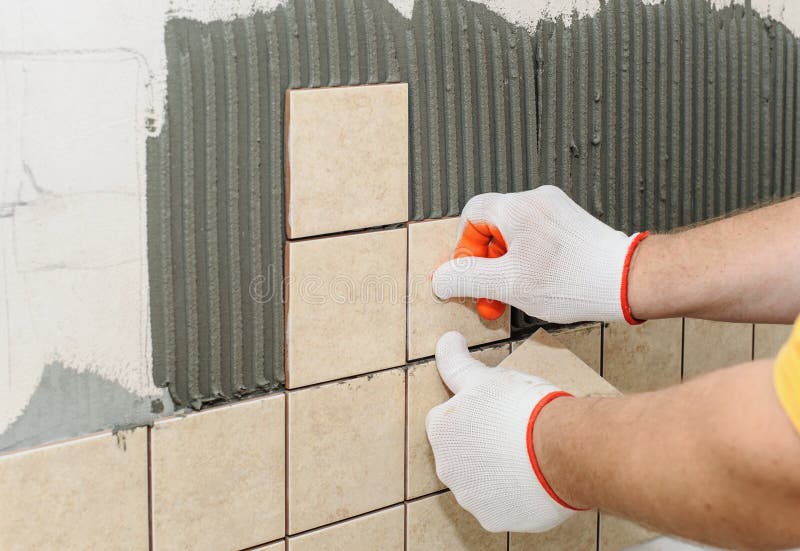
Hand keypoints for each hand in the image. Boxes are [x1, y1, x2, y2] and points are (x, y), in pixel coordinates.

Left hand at [425, 331, 580, 532]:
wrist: (563, 447)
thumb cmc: (524, 408)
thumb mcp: (485, 377)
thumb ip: (457, 363)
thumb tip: (446, 341)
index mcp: (441, 430)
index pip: (451, 421)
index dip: (478, 413)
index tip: (498, 412)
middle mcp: (448, 466)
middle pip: (463, 452)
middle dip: (484, 443)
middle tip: (514, 432)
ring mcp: (470, 496)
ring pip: (482, 480)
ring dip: (498, 470)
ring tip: (527, 455)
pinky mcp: (495, 518)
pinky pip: (502, 504)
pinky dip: (514, 493)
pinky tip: (532, 478)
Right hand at [432, 185, 647, 323]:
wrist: (627, 280)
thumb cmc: (575, 280)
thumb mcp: (508, 284)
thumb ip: (467, 278)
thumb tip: (441, 278)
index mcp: (518, 207)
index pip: (471, 215)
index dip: (464, 248)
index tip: (471, 275)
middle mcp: (537, 201)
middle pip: (492, 226)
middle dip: (486, 263)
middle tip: (489, 294)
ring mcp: (556, 211)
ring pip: (514, 235)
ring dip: (506, 266)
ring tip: (513, 294)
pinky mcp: (571, 224)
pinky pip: (535, 238)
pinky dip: (527, 261)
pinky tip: (536, 285)